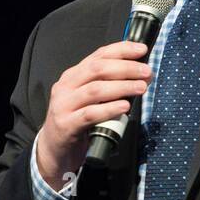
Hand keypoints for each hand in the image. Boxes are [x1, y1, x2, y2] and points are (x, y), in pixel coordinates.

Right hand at [37, 40, 152, 189]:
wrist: (53, 150)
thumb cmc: (75, 122)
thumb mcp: (87, 99)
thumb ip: (105, 86)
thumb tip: (137, 75)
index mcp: (72, 76)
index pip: (98, 55)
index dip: (121, 50)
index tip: (141, 49)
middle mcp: (66, 87)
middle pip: (97, 69)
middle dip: (125, 68)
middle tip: (145, 72)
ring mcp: (64, 105)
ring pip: (95, 90)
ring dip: (121, 86)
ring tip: (140, 87)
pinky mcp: (66, 125)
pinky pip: (90, 114)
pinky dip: (109, 109)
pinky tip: (124, 106)